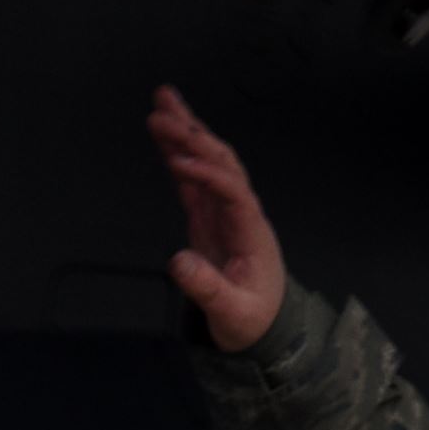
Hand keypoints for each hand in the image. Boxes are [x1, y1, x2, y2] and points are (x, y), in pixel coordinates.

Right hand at [149, 87, 287, 352]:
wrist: (265, 327)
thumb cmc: (254, 319)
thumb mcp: (233, 312)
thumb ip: (208, 288)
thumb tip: (180, 262)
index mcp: (251, 230)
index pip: (231, 189)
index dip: (206, 173)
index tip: (179, 163)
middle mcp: (240, 212)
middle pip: (220, 162)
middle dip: (194, 135)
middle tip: (164, 112)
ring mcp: (224, 211)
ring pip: (207, 162)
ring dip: (187, 132)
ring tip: (163, 102)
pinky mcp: (209, 217)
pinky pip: (193, 178)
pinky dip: (178, 154)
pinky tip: (164, 135)